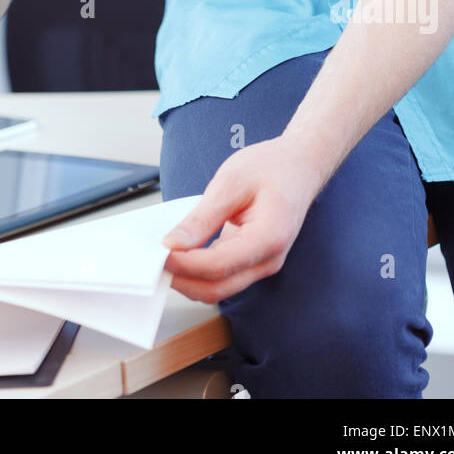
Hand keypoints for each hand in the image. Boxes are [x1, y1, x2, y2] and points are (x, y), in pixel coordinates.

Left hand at [162, 137, 322, 302]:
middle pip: (217, 288)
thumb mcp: (232, 181)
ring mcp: (263, 264)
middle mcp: (269, 260)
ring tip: (163, 257)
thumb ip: (203, 217)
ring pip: (219, 288)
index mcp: (269, 238)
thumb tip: (174, 244)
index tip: (159, 253)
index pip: (218, 265)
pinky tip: (181, 254)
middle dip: (182, 279)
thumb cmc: (272, 167)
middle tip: (153, 261)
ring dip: (188, 278)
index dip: (184, 264)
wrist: (300, 165)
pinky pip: (222, 275)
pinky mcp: (253, 261)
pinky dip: (198, 271)